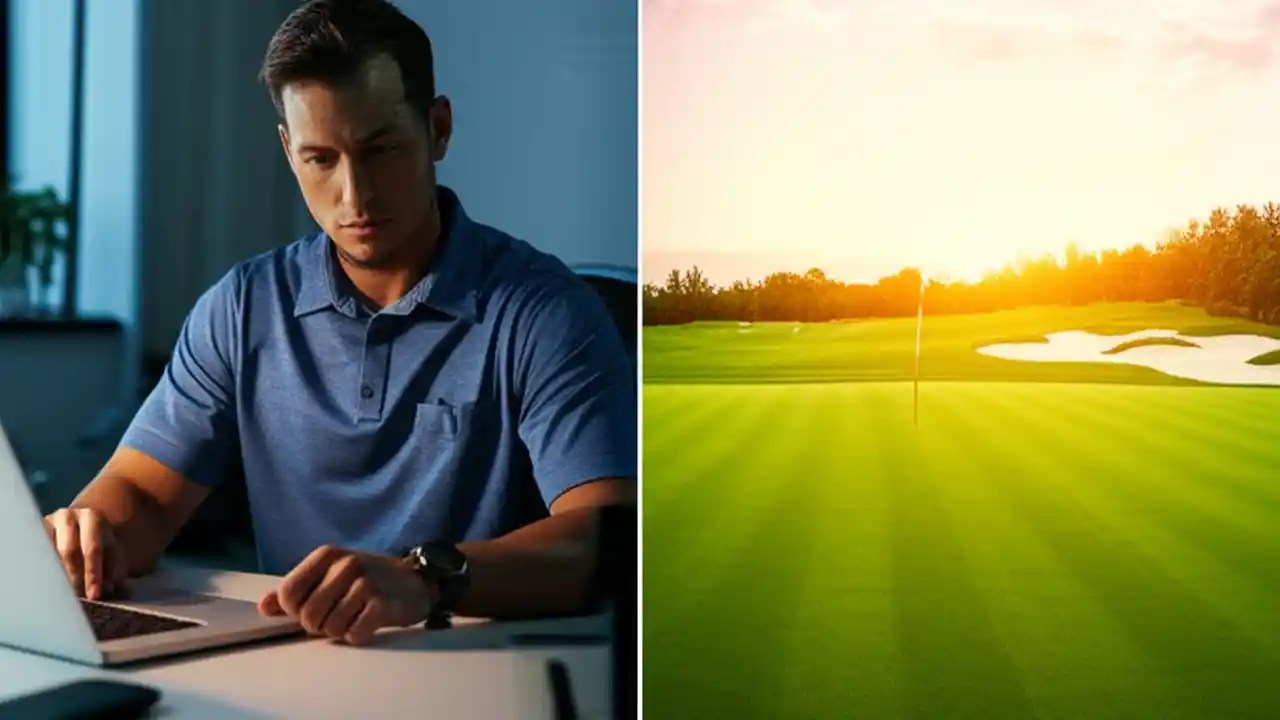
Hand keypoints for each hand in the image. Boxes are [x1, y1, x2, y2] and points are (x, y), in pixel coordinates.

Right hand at [43, 508, 130, 600]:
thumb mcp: (110, 556)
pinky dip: (42, 573)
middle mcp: (67, 517)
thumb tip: (124, 594)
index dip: (94, 573)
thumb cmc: (97, 548)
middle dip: (75, 577)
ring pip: (48, 555)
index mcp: (92, 518)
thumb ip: (117, 573)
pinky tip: (48, 588)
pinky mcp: (32, 536)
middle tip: (79, 598)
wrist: (75, 530)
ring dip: (57, 577)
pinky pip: (35, 556)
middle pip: (69, 551)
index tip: (95, 595)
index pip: (93, 548)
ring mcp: (45, 525)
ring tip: (64, 597)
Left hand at [257, 545, 437, 645]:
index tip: (308, 609)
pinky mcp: (383, 603)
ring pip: (330, 627)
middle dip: (317, 625)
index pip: (288, 593)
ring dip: (339, 631)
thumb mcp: (330, 576)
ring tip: (352, 618)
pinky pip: (354, 634)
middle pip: (307, 614)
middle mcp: (345, 564)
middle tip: (335, 616)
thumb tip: (265, 606)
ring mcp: (366, 583)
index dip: (294, 610)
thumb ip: (296, 590)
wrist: (415, 581)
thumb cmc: (366, 580)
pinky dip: (357, 635)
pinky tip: (366, 623)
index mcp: (327, 555)